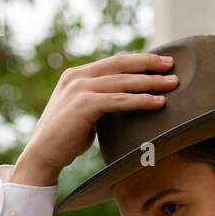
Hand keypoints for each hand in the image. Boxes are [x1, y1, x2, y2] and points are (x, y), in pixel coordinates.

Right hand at [13, 52, 178, 185]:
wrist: (43, 154)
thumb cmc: (65, 138)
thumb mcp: (83, 112)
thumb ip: (99, 101)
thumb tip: (123, 101)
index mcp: (77, 75)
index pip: (113, 62)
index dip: (138, 60)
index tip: (159, 62)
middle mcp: (78, 77)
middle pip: (121, 65)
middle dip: (148, 64)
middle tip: (172, 65)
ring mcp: (80, 89)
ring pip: (123, 81)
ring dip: (150, 82)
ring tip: (172, 84)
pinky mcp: (85, 104)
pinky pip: (119, 100)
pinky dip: (141, 100)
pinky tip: (157, 102)